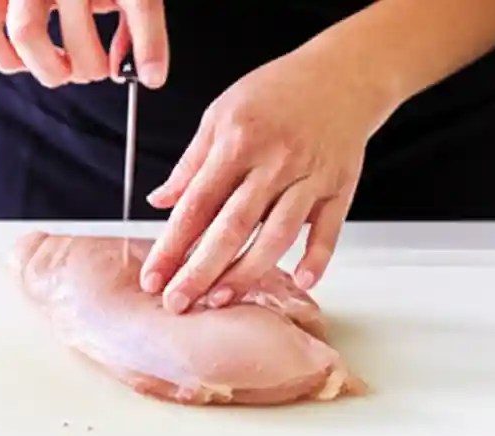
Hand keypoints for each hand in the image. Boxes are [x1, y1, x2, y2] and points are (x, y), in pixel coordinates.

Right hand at [0, 0, 167, 87]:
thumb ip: (136, 19)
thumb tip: (143, 70)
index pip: (137, 2)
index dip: (148, 45)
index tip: (151, 75)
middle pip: (76, 31)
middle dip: (89, 67)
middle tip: (94, 71)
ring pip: (26, 33)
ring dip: (48, 67)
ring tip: (63, 70)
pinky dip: (7, 58)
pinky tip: (26, 61)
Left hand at [139, 45, 393, 313]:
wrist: (342, 74)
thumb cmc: (277, 93)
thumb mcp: (222, 114)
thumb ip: (191, 162)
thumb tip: (160, 201)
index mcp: (237, 141)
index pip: (197, 204)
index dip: (172, 244)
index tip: (153, 276)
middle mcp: (273, 161)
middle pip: (233, 226)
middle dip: (201, 270)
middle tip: (177, 303)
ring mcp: (309, 176)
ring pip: (277, 234)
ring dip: (248, 271)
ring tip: (221, 300)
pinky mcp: (339, 188)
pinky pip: (328, 229)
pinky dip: (317, 257)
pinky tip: (299, 281)